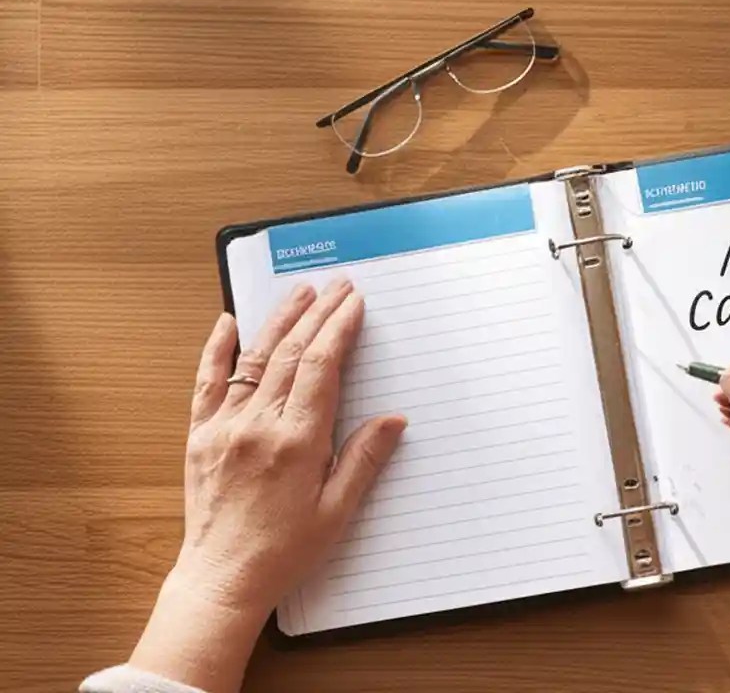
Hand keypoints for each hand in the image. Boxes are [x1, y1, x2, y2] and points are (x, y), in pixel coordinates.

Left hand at [130, 279, 405, 691]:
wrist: (223, 578)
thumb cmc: (285, 551)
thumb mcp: (337, 512)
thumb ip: (364, 460)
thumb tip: (394, 419)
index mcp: (297, 443)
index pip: (321, 368)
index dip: (339, 330)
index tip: (354, 304)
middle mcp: (258, 426)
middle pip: (291, 354)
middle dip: (318, 314)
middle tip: (337, 286)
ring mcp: (225, 427)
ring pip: (254, 360)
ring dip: (279, 321)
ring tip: (300, 292)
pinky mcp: (201, 436)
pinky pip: (208, 383)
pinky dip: (217, 350)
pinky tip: (227, 323)